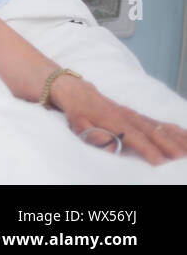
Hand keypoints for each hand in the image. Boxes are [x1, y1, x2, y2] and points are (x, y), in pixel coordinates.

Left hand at [52, 78, 186, 164]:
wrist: (79, 93)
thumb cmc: (79, 113)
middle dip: (169, 145)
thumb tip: (109, 147)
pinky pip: (161, 123)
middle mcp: (129, 117)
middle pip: (152, 132)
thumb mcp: (78, 125)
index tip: (160, 161)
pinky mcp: (141, 116)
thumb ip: (92, 136)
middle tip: (182, 158)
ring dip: (177, 138)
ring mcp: (137, 116)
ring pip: (160, 128)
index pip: (134, 136)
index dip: (147, 148)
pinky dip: (175, 130)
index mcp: (114, 121)